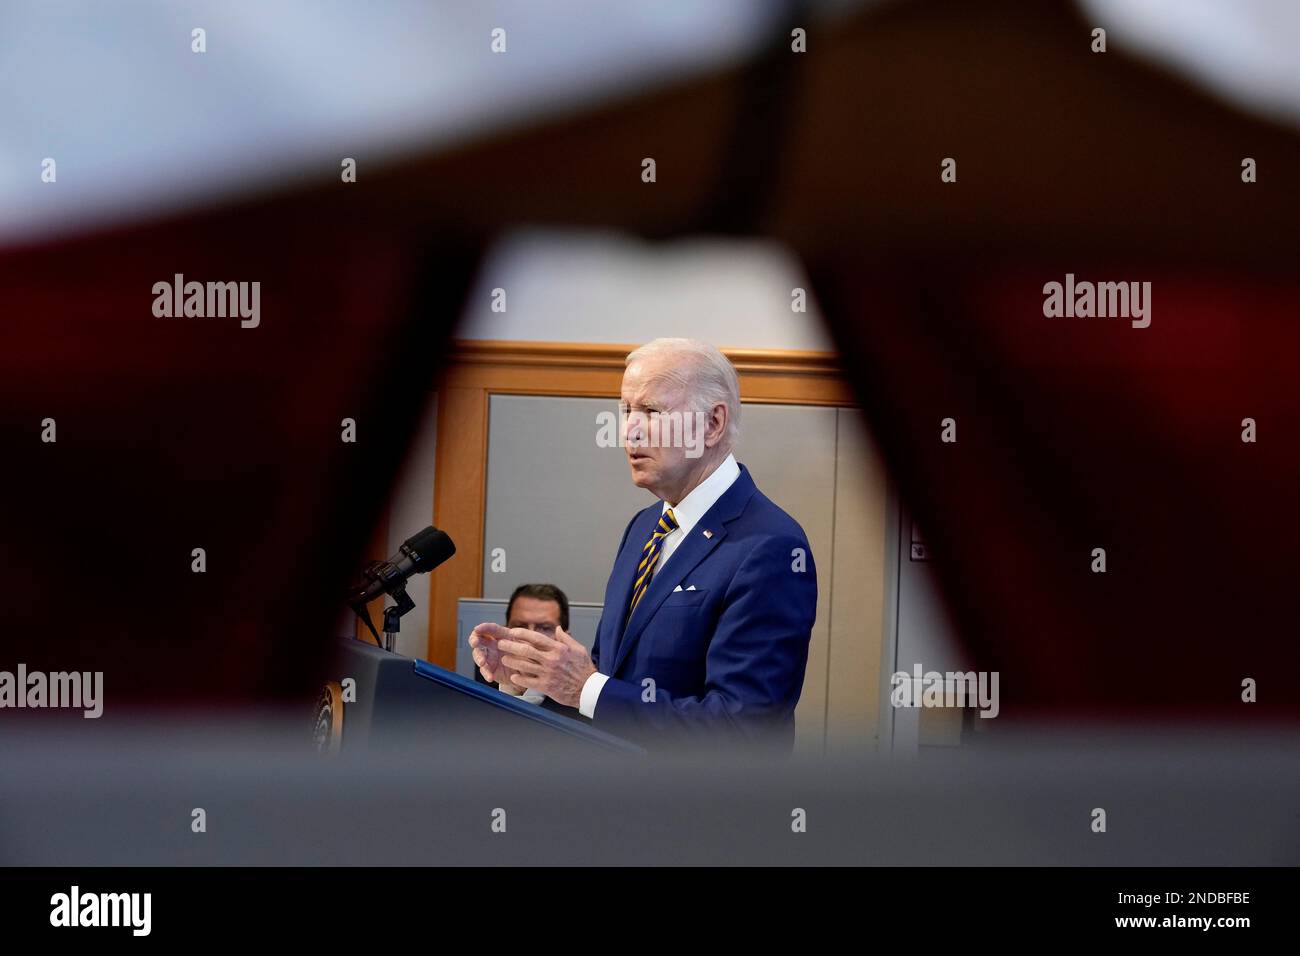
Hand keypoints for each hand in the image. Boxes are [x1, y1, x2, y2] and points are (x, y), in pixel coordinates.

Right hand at [468, 622, 524, 692]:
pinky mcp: (490, 669)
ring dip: (479, 658)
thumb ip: (522, 641)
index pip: (491, 629)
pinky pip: (485, 670)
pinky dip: (486, 673)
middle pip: (479, 639)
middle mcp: (494, 645)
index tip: (477, 629)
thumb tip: (514, 634)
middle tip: (475, 643)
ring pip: (479, 654)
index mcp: (503, 636)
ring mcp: (490, 657)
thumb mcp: (528, 647)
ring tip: (482, 663)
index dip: (483, 627)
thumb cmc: (529, 656)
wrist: (530, 674)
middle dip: (474, 640)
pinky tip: (490, 677)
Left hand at [477, 623, 596, 708]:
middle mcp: (551, 660)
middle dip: (511, 646)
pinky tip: (513, 676)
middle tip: (501, 644)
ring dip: (512, 662)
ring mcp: (548, 673)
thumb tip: (558, 628)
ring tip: (504, 659)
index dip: (522, 633)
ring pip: (524, 665)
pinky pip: (528, 681)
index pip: (536, 638)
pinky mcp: (546, 686)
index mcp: (558, 649)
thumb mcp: (578, 649)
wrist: (588, 690)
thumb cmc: (584, 669)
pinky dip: (519, 679)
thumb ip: (565, 638)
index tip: (512, 631)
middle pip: (526, 650)